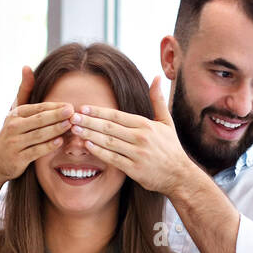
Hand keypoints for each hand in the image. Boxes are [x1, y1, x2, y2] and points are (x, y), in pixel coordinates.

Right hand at [0, 65, 74, 181]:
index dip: (54, 107)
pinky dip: (48, 146)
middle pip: (39, 119)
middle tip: (72, 111)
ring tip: (70, 125)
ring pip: (38, 134)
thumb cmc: (12, 132)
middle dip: (56, 115)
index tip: (70, 105)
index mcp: (16, 113)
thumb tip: (27, 67)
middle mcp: (14, 126)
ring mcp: (16, 142)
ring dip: (55, 129)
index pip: (38, 108)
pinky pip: (36, 151)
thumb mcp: (16, 110)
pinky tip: (60, 141)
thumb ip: (24, 90)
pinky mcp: (18, 158)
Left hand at [71, 75, 194, 194]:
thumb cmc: (171, 148)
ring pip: (109, 142)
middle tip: (72, 116)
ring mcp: (137, 154)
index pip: (117, 115)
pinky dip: (99, 152)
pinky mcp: (135, 169)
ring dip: (90, 134)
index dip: (98, 111)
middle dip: (89, 121)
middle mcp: (141, 138)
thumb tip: (156, 77)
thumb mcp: (166, 122)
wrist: (180, 175)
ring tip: (75, 129)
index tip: (83, 107)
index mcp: (146, 125)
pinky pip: (113, 159)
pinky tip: (88, 145)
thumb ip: (158, 100)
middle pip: (110, 127)